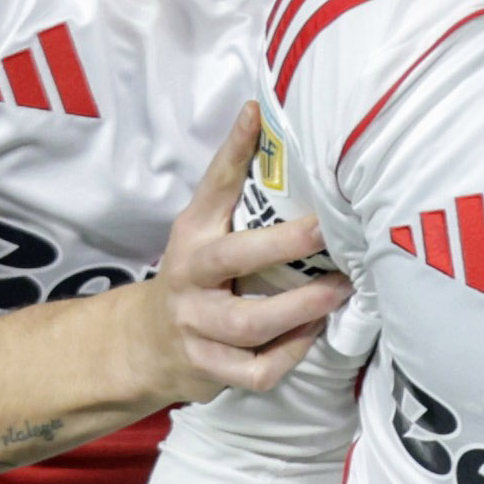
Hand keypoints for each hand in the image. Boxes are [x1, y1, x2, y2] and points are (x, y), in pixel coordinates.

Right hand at [125, 110, 351, 405]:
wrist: (145, 343)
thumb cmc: (196, 276)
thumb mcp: (203, 231)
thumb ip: (234, 190)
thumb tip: (266, 118)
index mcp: (192, 235)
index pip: (212, 187)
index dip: (234, 151)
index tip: (256, 115)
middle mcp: (190, 278)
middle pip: (234, 259)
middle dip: (283, 245)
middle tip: (326, 230)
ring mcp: (196, 326)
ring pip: (250, 323)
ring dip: (301, 308)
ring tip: (338, 290)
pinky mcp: (209, 368)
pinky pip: (258, 368)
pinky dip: (291, 354)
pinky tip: (312, 334)